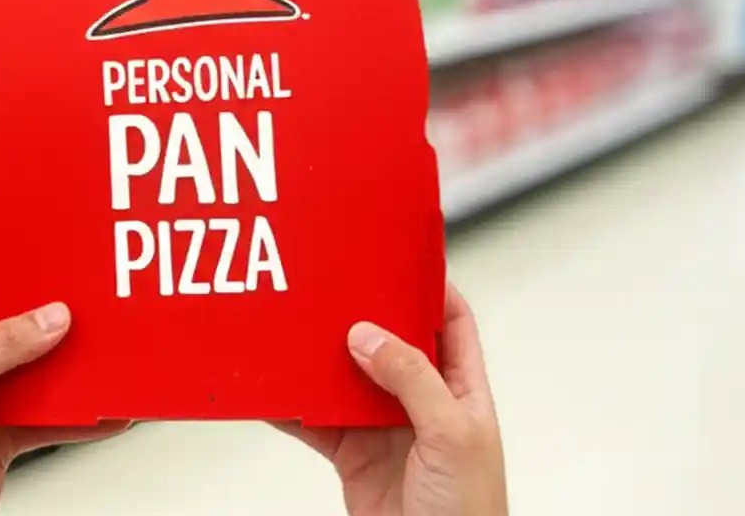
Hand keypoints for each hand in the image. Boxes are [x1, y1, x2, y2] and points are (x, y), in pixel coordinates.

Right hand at [278, 284, 506, 515]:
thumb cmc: (471, 514)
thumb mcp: (451, 433)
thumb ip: (412, 378)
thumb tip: (368, 334)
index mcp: (462, 390)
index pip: (450, 321)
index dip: (429, 286)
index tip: (397, 255)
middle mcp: (422, 403)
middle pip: (389, 342)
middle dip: (360, 314)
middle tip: (331, 285)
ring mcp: (385, 429)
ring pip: (346, 379)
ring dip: (320, 358)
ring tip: (294, 329)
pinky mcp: (353, 457)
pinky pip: (317, 423)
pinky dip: (293, 407)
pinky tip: (273, 389)